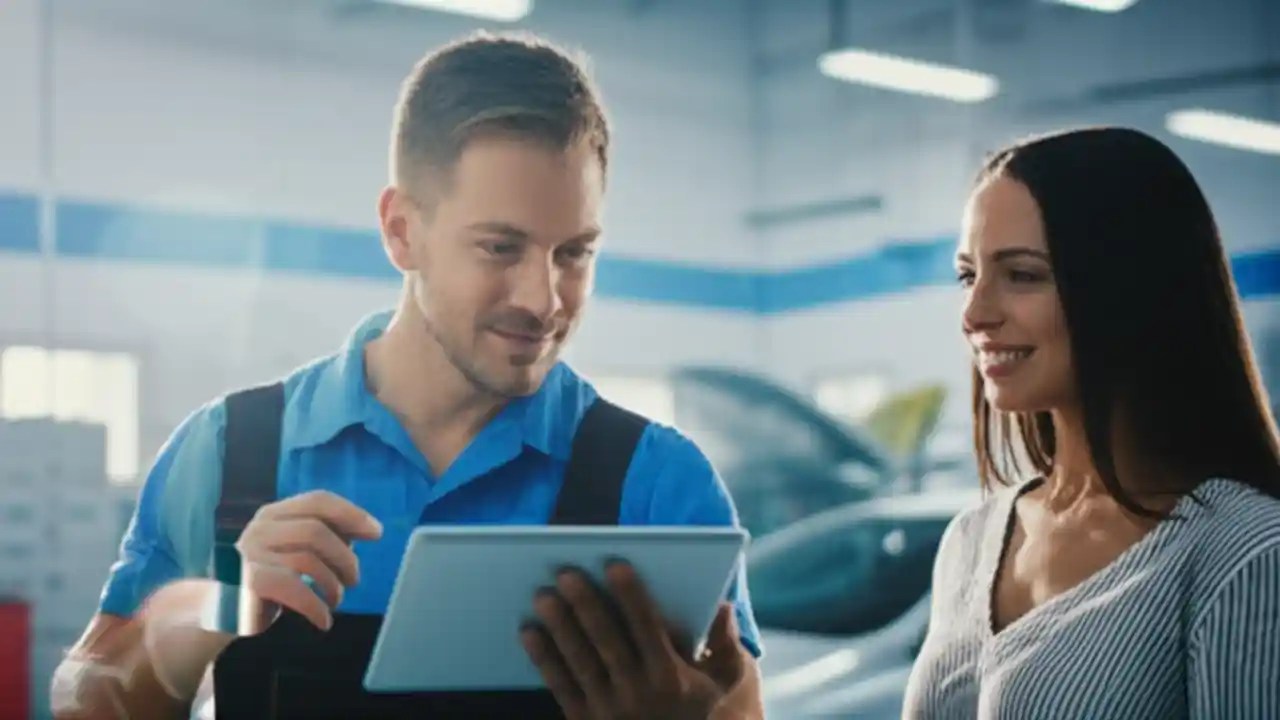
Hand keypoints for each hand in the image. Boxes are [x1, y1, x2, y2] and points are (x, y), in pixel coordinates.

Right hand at [234, 490, 382, 632]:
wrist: (232, 614)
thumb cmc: (275, 578)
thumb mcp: (299, 550)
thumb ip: (327, 535)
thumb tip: (369, 530)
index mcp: (274, 513)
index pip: (318, 501)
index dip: (351, 514)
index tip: (377, 533)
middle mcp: (259, 528)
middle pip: (316, 531)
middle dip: (344, 558)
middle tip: (353, 580)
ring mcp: (252, 555)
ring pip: (307, 560)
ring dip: (332, 585)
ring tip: (335, 600)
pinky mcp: (250, 583)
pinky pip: (295, 589)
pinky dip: (317, 607)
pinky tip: (324, 619)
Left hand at [520, 561, 759, 719]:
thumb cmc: (699, 713)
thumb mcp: (726, 684)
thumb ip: (726, 645)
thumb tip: (723, 606)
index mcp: (671, 678)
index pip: (647, 628)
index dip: (631, 595)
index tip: (616, 564)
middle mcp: (638, 693)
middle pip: (607, 641)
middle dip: (586, 605)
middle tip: (566, 572)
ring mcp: (608, 710)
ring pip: (580, 661)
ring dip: (560, 628)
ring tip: (542, 597)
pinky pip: (561, 686)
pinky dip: (544, 659)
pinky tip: (529, 632)